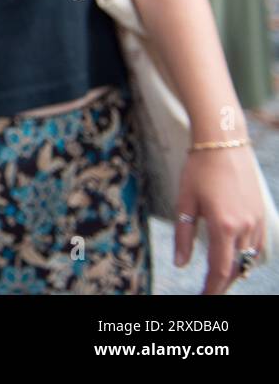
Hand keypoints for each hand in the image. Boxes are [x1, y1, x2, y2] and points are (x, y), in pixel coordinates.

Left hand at [174, 147, 266, 293]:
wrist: (223, 143)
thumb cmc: (198, 170)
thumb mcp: (184, 202)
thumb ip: (182, 236)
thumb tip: (180, 264)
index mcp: (223, 226)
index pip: (220, 269)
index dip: (212, 288)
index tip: (204, 297)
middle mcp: (244, 227)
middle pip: (236, 268)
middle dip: (223, 283)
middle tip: (209, 292)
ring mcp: (256, 220)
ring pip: (249, 258)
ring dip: (236, 269)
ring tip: (219, 277)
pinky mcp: (261, 213)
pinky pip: (257, 243)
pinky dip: (246, 255)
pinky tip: (234, 255)